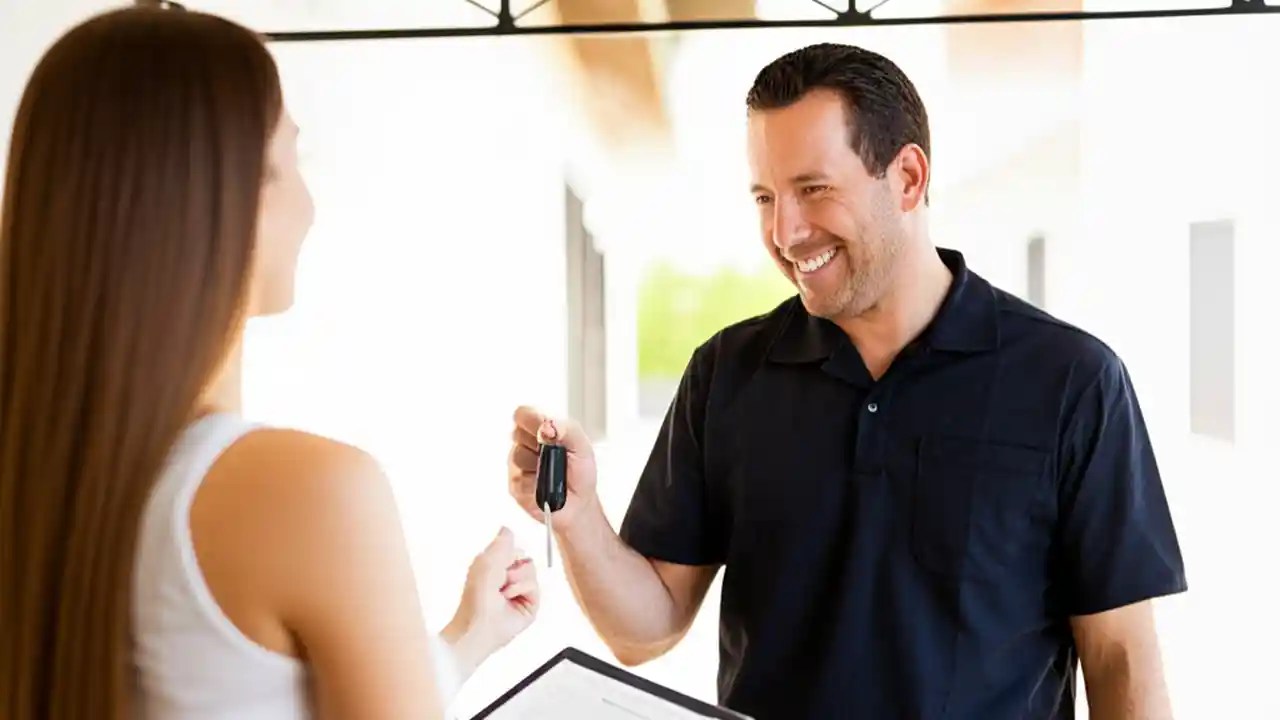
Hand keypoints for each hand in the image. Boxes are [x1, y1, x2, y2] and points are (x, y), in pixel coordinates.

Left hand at [442, 527, 538, 673]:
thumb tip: (507, 528)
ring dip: (515, 578)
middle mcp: (509, 578)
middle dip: (512, 565)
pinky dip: (521, 588)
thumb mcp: (486, 562)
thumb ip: (500, 544)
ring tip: (503, 591)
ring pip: (532, 570)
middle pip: (526, 558)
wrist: (478, 625)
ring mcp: (521, 592)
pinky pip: (535, 585)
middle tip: (499, 578)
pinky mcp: (530, 605)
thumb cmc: (476, 597)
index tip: (499, 561)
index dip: (509, 553)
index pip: (515, 549)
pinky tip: (509, 597)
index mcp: (496, 568)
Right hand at [507, 406, 598, 531]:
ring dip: (540, 465)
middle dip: (538, 444)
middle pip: (517, 432)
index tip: (546, 432)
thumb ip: (567, 429)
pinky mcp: (515, 485)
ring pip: (518, 456)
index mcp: (541, 428)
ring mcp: (518, 464)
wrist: (579, 502)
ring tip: (554, 472)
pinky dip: (537, 483)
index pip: (524, 414)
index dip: (532, 420)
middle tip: (556, 455)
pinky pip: (520, 479)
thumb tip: (547, 426)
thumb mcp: (582, 446)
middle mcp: (526, 444)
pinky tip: (547, 485)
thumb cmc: (580, 471)